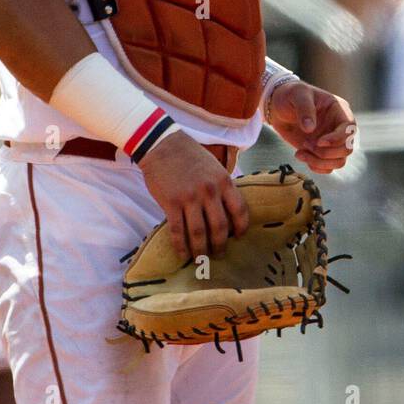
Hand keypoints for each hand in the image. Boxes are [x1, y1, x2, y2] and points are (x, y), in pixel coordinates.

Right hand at [140, 130, 248, 259]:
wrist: (163, 145)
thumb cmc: (190, 156)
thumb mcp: (214, 167)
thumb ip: (222, 187)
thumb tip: (229, 211)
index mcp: (224, 181)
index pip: (239, 211)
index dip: (241, 228)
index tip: (238, 237)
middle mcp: (209, 191)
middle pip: (220, 227)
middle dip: (220, 245)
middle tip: (219, 254)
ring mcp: (190, 198)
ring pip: (199, 233)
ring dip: (201, 250)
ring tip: (201, 258)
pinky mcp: (171, 203)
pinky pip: (178, 231)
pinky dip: (181, 246)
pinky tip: (183, 254)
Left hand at [267, 81, 356, 175]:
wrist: (278, 106)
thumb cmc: (291, 94)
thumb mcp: (297, 94)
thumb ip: (305, 109)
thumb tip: (310, 129)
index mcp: (339, 110)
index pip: (349, 128)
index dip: (337, 138)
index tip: (319, 142)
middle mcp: (339, 127)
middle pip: (347, 149)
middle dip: (326, 153)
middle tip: (306, 144)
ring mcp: (331, 141)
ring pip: (339, 161)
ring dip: (320, 162)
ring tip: (300, 152)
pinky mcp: (322, 151)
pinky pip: (328, 167)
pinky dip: (315, 167)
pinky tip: (300, 155)